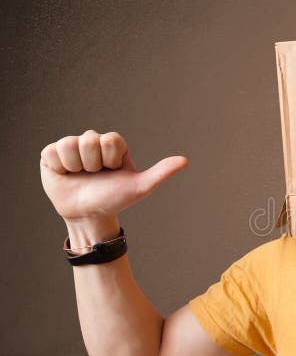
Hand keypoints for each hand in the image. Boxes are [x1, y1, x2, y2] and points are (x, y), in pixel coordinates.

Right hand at [40, 130, 188, 222]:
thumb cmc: (115, 199)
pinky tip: (66, 174)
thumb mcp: (139, 187)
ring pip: (69, 144)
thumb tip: (185, 161)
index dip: (110, 159)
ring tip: (80, 176)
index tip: (112, 171)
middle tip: (95, 175)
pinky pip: (52, 152)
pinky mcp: (51, 154)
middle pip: (89, 140)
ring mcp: (71, 146)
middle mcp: (93, 141)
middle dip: (93, 164)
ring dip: (75, 166)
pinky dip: (59, 167)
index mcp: (113, 144)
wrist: (89, 215)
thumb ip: (161, 172)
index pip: (110, 140)